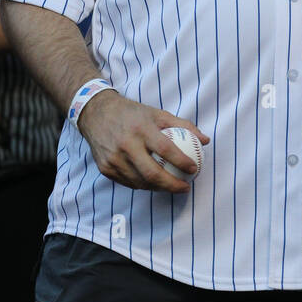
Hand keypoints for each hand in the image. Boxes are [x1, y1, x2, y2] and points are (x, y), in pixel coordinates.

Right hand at [78, 90, 209, 192]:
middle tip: (185, 187)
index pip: (165, 148)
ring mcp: (114, 158)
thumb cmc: (132, 114)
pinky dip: (143, 185)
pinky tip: (154, 184)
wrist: (96, 114)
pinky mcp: (105, 168)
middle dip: (172, 185)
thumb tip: (205, 141)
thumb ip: (183, 125)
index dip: (182, 161)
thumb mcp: (157, 113)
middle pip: (152, 173)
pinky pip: (128, 183)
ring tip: (172, 186)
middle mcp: (126, 144)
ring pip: (140, 182)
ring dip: (159, 188)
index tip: (194, 169)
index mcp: (141, 128)